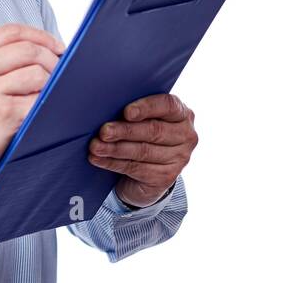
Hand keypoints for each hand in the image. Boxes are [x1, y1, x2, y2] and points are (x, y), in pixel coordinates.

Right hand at [0, 23, 66, 170]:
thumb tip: (41, 48)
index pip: (11, 32)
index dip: (39, 36)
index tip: (54, 45)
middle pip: (27, 50)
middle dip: (51, 57)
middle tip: (58, 69)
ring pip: (36, 73)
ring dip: (50, 81)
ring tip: (46, 91)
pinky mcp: (5, 114)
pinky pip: (38, 99)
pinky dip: (45, 101)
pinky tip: (40, 106)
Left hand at [87, 93, 196, 207]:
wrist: (148, 173)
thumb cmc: (142, 135)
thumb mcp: (144, 120)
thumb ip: (135, 112)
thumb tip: (107, 106)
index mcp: (182, 113)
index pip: (168, 105)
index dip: (146, 107)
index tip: (126, 112)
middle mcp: (186, 135)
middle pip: (154, 130)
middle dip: (125, 130)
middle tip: (104, 131)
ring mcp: (179, 158)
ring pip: (143, 151)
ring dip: (116, 148)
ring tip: (96, 146)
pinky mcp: (166, 178)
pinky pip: (136, 168)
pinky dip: (113, 163)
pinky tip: (98, 159)